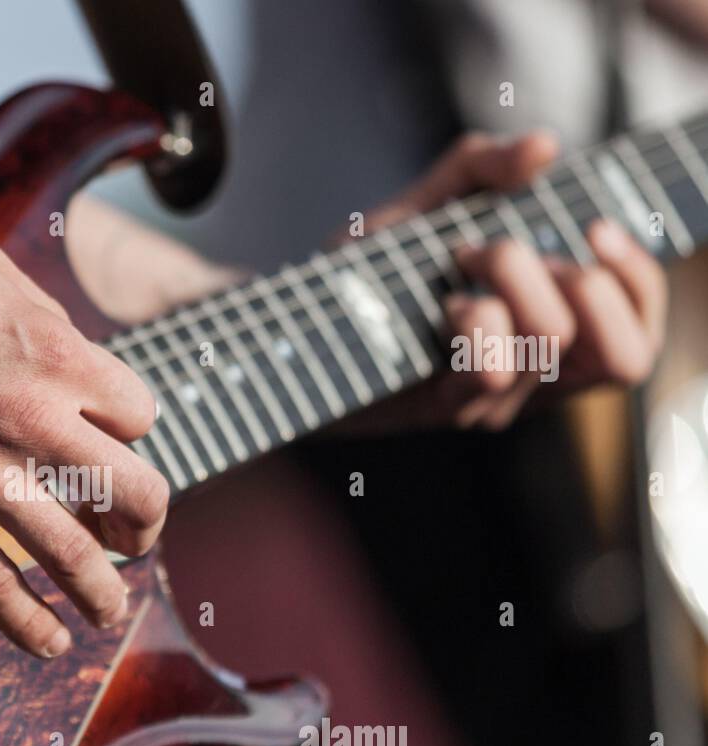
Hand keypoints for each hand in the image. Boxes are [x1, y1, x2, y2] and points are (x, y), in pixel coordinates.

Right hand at [0, 221, 169, 657]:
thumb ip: (47, 324)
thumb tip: (75, 363)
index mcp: (58, 357)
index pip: (139, 416)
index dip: (130, 436)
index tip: (109, 450)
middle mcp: (33, 420)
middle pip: (136, 494)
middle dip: (144, 528)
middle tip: (132, 543)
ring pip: (73, 557)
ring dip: (102, 595)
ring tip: (106, 611)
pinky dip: (31, 625)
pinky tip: (50, 641)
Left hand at [345, 131, 665, 430]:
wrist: (292, 321)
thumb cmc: (368, 273)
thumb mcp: (428, 203)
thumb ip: (483, 167)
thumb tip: (545, 147)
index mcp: (549, 339)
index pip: (641, 343)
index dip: (638, 284)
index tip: (593, 226)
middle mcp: (530, 380)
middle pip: (622, 355)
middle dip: (575, 276)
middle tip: (501, 246)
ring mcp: (489, 402)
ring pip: (549, 343)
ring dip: (511, 274)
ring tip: (458, 257)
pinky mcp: (442, 410)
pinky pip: (489, 371)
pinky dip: (474, 317)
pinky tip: (441, 303)